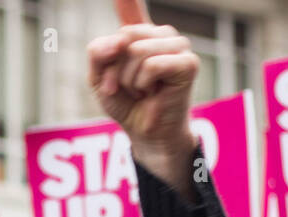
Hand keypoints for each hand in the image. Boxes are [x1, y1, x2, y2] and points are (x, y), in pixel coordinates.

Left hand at [87, 0, 198, 197]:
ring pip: (137, 51)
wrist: (143, 133)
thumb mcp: (99, 78)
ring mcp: (178, 46)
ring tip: (140, 91)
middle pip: (124, 37)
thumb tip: (119, 40)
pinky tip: (152, 92)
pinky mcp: (188, 63)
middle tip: (122, 88)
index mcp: (140, 33)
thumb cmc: (126, 104)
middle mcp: (161, 34)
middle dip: (114, 69)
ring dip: (129, 80)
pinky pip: (152, 64)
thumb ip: (98, 52)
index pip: (131, 6)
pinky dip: (143, 83)